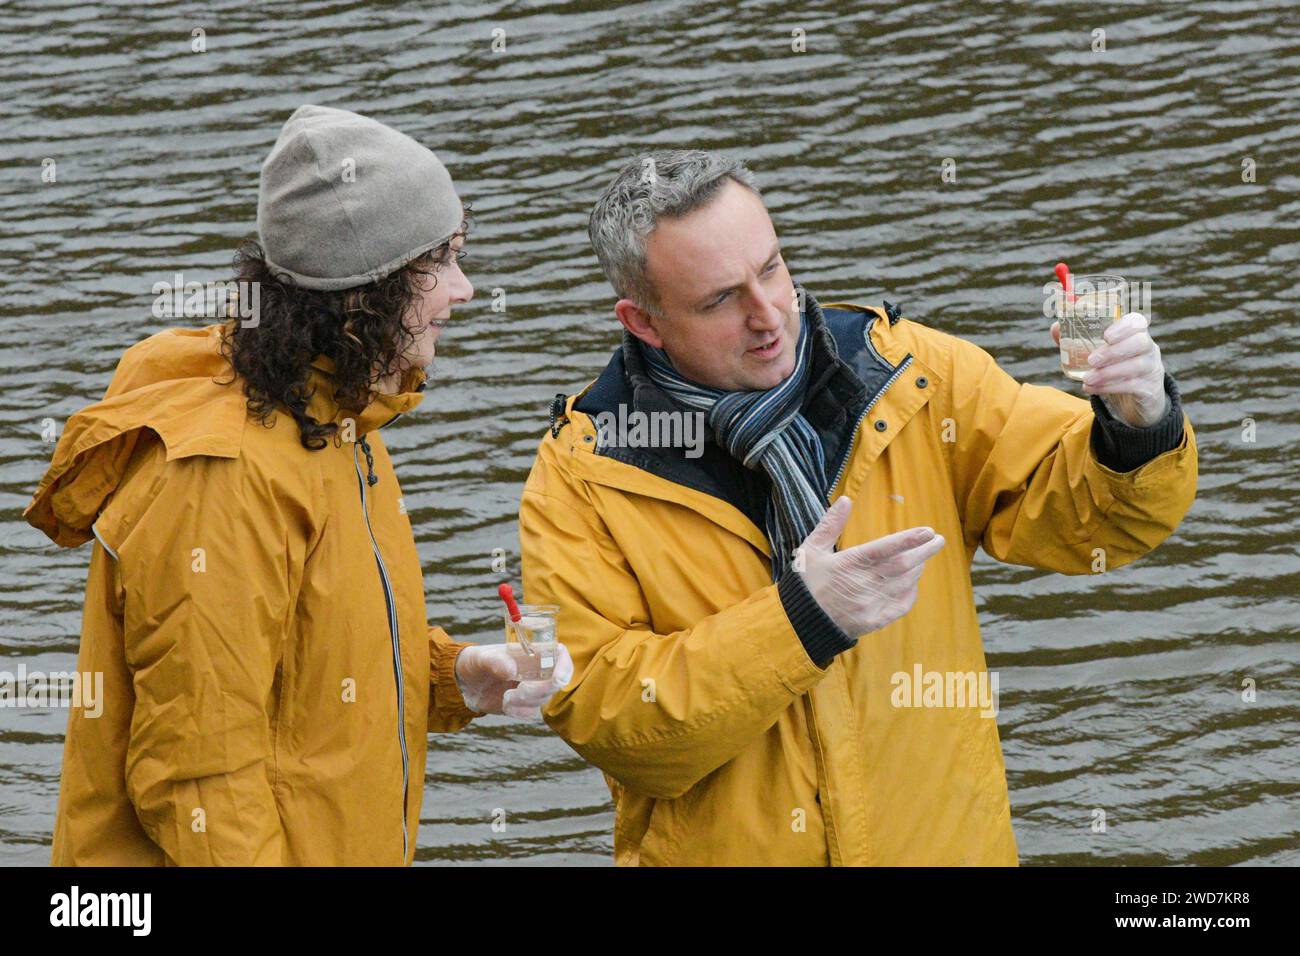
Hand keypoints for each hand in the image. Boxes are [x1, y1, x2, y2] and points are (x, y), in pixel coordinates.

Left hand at [453, 643, 574, 718]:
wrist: (463, 683)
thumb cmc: (474, 661)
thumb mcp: (480, 657)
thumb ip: (494, 661)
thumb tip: (511, 670)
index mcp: (530, 652)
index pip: (559, 655)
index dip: (564, 665)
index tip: (557, 677)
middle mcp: (535, 670)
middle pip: (556, 681)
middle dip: (541, 689)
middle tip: (520, 690)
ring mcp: (530, 688)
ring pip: (543, 699)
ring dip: (526, 701)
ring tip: (505, 697)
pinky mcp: (522, 704)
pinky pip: (530, 712)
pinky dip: (519, 711)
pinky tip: (505, 705)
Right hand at [796, 497, 945, 638]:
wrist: (799, 624)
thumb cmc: (805, 583)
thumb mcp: (812, 549)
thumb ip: (830, 524)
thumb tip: (845, 500)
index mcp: (849, 563)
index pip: (885, 548)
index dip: (908, 539)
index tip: (927, 531)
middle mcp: (863, 583)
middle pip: (903, 565)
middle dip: (923, 552)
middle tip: (938, 540)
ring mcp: (870, 604)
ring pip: (904, 583)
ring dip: (917, 569)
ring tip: (923, 558)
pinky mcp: (874, 620)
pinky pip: (900, 605)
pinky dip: (910, 592)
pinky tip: (913, 583)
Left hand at [1050, 312, 1168, 426]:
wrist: (1134, 401)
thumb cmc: (1114, 368)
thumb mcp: (1098, 355)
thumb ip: (1077, 341)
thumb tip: (1055, 328)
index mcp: (1135, 334)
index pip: (1137, 322)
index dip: (1123, 326)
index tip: (1106, 336)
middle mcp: (1149, 348)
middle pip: (1140, 342)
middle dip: (1113, 351)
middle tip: (1091, 360)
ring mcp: (1152, 368)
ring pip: (1136, 365)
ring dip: (1108, 372)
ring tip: (1087, 379)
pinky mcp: (1150, 389)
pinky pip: (1133, 385)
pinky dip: (1110, 387)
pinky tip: (1092, 389)